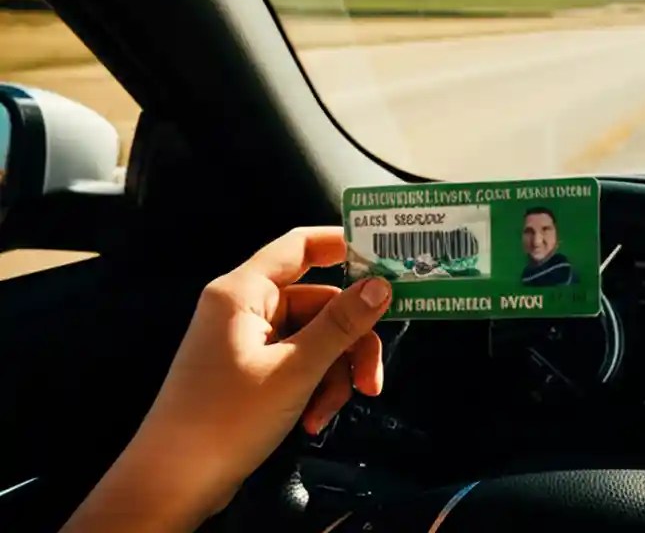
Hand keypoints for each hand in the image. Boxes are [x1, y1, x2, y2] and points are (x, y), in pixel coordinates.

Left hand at [62, 227, 391, 532]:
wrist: (172, 483)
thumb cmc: (226, 418)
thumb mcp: (294, 370)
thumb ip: (341, 325)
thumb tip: (382, 285)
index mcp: (243, 291)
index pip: (300, 245)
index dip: (345, 243)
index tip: (389, 257)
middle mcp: (244, 308)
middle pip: (319, 303)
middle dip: (349, 343)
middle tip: (372, 381)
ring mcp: (247, 341)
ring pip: (315, 339)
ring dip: (333, 375)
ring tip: (330, 413)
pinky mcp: (251, 372)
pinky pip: (299, 364)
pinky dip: (313, 389)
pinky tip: (313, 421)